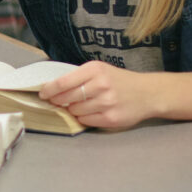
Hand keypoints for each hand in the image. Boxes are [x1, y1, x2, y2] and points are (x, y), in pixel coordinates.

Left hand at [35, 61, 157, 129]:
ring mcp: (107, 103)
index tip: (43, 93)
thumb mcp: (100, 70)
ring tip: (81, 105)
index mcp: (95, 69)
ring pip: (75, 110)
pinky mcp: (111, 118)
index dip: (49, 90)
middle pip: (66, 98)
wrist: (148, 93)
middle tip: (57, 101)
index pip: (63, 82)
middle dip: (58, 101)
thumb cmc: (119, 81)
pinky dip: (83, 118)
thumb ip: (79, 77)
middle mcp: (101, 85)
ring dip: (73, 109)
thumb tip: (52, 88)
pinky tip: (91, 112)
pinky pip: (85, 121)